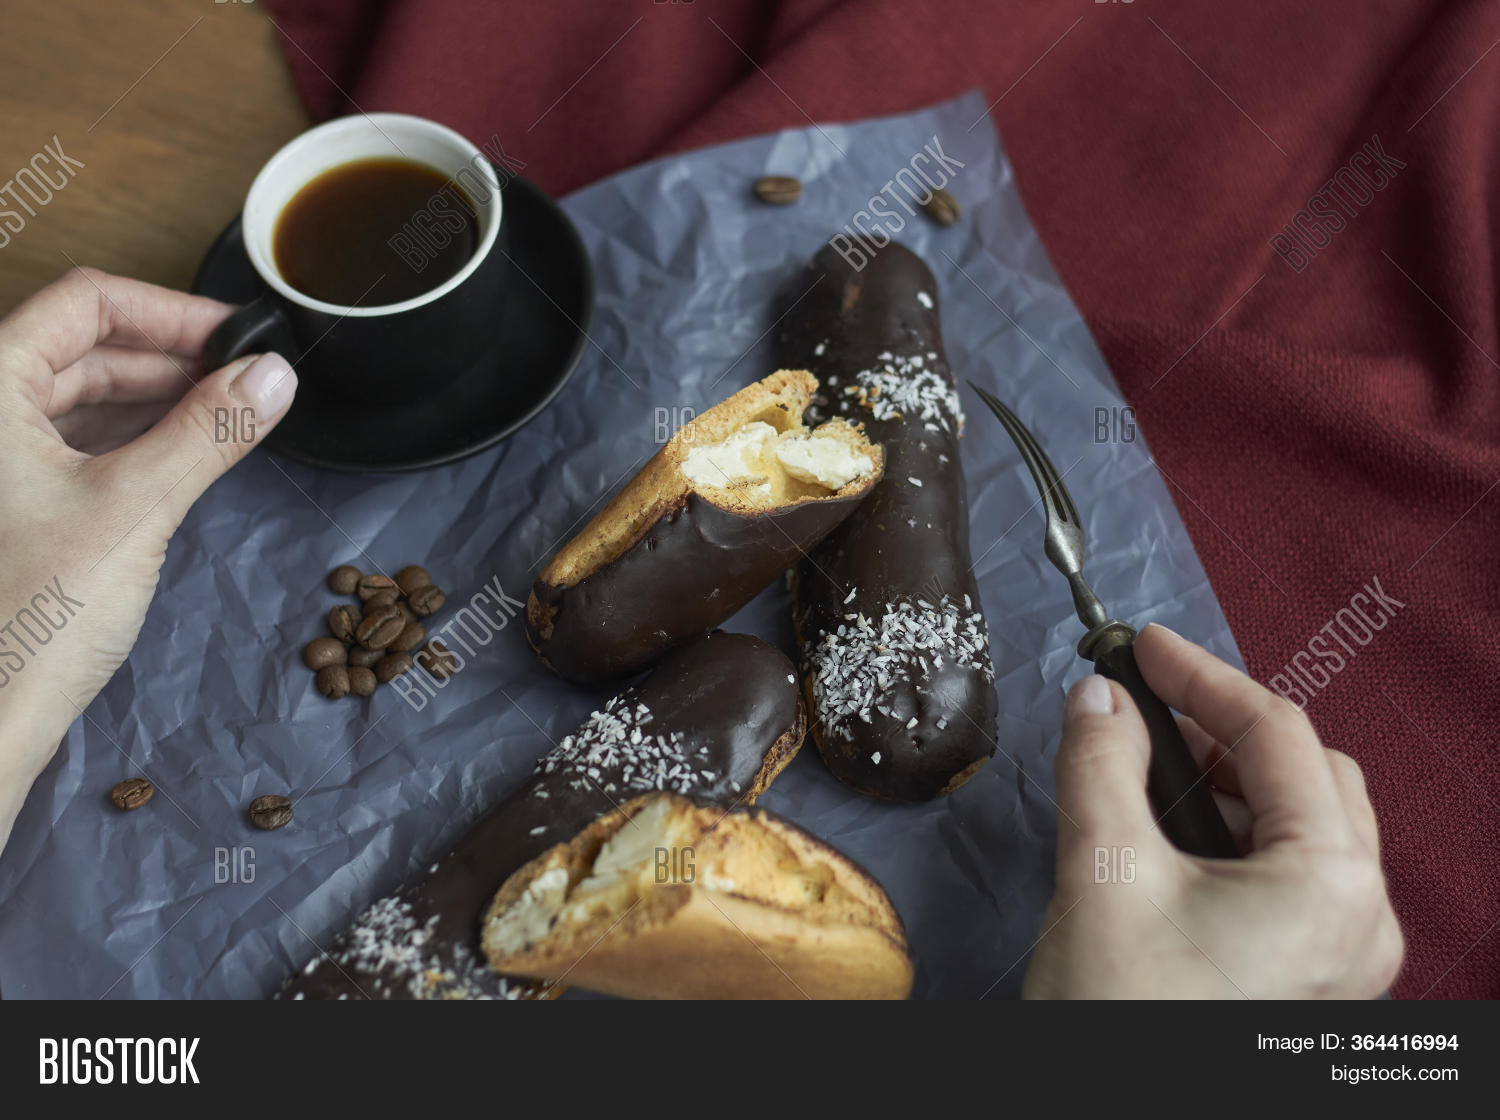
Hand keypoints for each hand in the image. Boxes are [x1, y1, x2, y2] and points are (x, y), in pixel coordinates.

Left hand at [0, 267, 294, 852]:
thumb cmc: (30, 618)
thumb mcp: (136, 509)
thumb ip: (209, 432)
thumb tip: (273, 376)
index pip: (84, 304)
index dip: (170, 312)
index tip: (241, 338)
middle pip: (80, 346)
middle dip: (170, 358)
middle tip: (247, 379)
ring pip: (79, 395)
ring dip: (156, 399)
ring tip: (228, 414)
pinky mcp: (12, 503)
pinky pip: (74, 442)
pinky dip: (133, 439)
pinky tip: (183, 454)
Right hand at [1022, 623, 1401, 998]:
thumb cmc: (1124, 1017)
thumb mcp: (1101, 873)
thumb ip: (1101, 765)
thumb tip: (1097, 698)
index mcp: (1331, 882)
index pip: (1275, 734)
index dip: (1199, 676)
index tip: (1140, 646)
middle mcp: (1362, 922)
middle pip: (1310, 775)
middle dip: (1224, 731)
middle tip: (1147, 708)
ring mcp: (1345, 962)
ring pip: (1306, 828)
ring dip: (1230, 784)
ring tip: (1149, 769)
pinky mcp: (1313, 987)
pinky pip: (1293, 880)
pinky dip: (1236, 838)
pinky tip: (1172, 838)